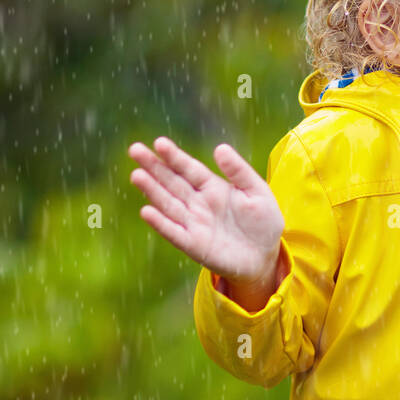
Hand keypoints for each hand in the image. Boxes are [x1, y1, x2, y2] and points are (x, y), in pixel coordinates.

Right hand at [128, 136, 283, 285]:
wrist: (264, 256)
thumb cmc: (263, 222)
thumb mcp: (258, 192)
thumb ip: (239, 171)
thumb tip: (220, 148)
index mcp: (214, 187)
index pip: (190, 168)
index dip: (175, 156)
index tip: (159, 143)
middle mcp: (198, 203)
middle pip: (173, 182)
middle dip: (154, 167)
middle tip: (135, 149)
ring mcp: (194, 223)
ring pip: (169, 204)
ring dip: (152, 190)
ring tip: (137, 175)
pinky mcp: (193, 245)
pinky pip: (174, 232)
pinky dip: (160, 223)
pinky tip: (146, 211)